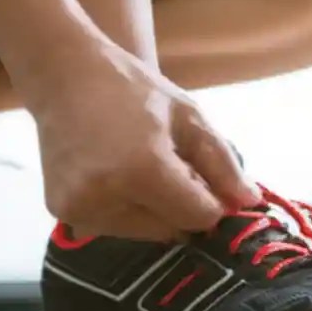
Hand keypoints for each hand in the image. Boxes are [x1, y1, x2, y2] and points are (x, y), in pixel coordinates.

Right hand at [29, 40, 260, 240]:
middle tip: (169, 164)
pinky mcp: (62, 213)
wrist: (65, 76)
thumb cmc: (134, 91)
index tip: (205, 177)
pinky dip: (126, 210)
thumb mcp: (190, 118)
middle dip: (181, 206)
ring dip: (154, 211)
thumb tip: (249, 204)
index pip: (199, 217)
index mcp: (143, 169)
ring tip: (139, 167)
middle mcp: (107, 196)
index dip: (212, 202)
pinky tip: (116, 175)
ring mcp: (79, 209)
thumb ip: (224, 165)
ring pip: (144, 233)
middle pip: (172, 230)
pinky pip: (114, 227)